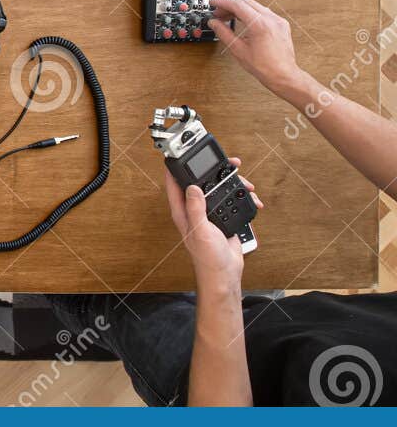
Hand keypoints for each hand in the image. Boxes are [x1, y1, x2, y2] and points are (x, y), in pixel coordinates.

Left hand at [163, 157, 260, 293]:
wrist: (225, 273)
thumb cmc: (207, 257)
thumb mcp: (200, 230)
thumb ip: (196, 208)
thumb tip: (192, 187)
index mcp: (183, 211)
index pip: (175, 184)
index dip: (176, 168)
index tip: (181, 153)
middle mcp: (195, 210)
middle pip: (202, 183)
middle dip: (214, 171)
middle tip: (230, 164)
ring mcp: (209, 213)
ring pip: (219, 190)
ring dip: (233, 184)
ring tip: (246, 183)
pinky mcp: (223, 218)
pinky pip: (231, 201)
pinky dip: (242, 197)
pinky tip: (250, 198)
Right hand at [208, 0, 304, 96]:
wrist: (282, 74)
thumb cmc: (264, 67)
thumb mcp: (238, 49)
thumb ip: (224, 33)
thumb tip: (214, 23)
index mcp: (260, 25)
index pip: (238, 5)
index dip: (223, 2)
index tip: (214, 3)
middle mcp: (271, 19)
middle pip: (246, 2)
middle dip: (230, 5)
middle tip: (219, 12)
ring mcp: (278, 21)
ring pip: (255, 5)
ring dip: (241, 8)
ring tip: (229, 17)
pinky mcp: (281, 24)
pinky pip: (264, 12)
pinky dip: (251, 13)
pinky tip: (244, 21)